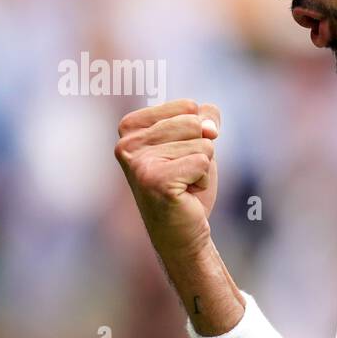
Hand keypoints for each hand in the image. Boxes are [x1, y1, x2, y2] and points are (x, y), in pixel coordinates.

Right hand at [115, 99, 221, 260]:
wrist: (182, 230)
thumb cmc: (187, 184)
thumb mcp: (198, 141)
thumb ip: (206, 118)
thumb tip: (209, 127)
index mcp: (130, 126)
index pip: (189, 106)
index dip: (198, 133)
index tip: (180, 157)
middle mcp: (127, 143)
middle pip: (195, 123)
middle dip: (201, 150)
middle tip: (183, 174)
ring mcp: (138, 162)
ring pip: (202, 144)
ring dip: (202, 167)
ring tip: (183, 183)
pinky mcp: (155, 179)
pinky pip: (203, 163)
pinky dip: (203, 180)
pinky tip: (185, 194)